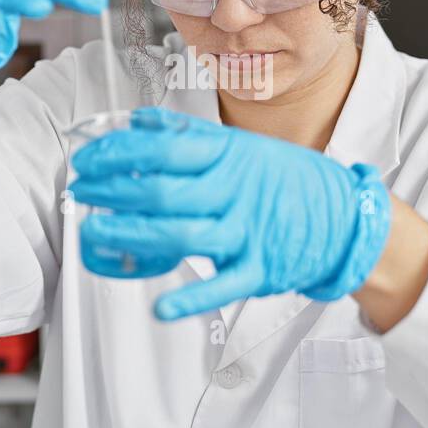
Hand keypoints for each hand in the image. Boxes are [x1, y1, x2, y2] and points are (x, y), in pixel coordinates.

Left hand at [68, 107, 392, 320]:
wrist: (346, 216)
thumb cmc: (288, 180)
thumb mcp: (243, 146)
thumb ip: (191, 134)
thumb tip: (142, 119)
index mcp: (230, 156)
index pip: (163, 148)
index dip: (118, 152)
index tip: (88, 158)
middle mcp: (236, 191)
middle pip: (164, 191)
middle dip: (114, 191)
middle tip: (81, 192)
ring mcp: (247, 231)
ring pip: (182, 235)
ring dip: (133, 236)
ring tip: (96, 232)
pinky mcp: (259, 269)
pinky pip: (222, 286)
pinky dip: (192, 298)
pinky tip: (161, 307)